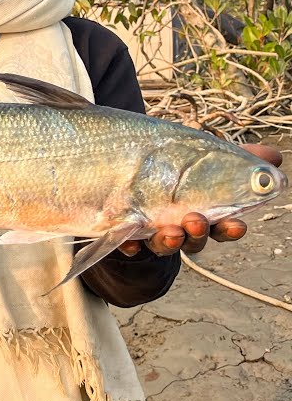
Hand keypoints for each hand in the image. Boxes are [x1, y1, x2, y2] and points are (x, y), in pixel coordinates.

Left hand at [118, 143, 282, 256]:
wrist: (127, 177)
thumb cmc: (175, 172)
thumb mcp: (203, 159)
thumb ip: (237, 158)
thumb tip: (276, 156)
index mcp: (203, 213)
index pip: (222, 227)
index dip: (230, 229)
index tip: (237, 225)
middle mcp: (180, 227)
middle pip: (194, 239)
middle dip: (198, 234)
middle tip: (196, 220)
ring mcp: (152, 232)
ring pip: (163, 245)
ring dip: (170, 240)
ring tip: (170, 230)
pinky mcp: (124, 233)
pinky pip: (126, 243)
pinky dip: (129, 244)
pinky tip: (129, 240)